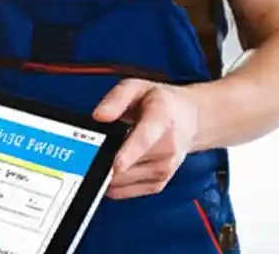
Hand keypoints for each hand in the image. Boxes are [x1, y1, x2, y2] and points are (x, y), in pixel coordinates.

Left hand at [93, 79, 200, 199]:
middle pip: (131, 165)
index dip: (129, 154)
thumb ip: (117, 98)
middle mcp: (168, 148)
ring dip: (109, 173)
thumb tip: (99, 115)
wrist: (190, 119)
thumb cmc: (160, 102)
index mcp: (161, 119)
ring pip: (126, 180)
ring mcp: (165, 168)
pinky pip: (129, 191)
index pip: (145, 140)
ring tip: (103, 155)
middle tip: (89, 153)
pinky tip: (110, 171)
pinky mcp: (160, 182)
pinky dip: (115, 184)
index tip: (115, 164)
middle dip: (105, 161)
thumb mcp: (137, 87)